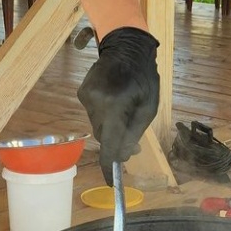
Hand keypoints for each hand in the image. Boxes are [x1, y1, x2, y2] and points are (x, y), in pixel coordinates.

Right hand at [77, 27, 159, 184]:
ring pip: (98, 126)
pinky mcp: (81, 93)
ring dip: (112, 126)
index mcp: (116, 107)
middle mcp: (96, 104)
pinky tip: (116, 100)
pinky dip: (105, 114)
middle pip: (103, 137)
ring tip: (127, 112)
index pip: (109, 145)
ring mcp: (85, 98)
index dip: (110, 167)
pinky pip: (94, 113)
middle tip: (133, 145)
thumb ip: (134, 132)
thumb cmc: (144, 77)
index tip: (112, 183)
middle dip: (117, 143)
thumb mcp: (148, 107)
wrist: (126, 46)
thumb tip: (123, 157)